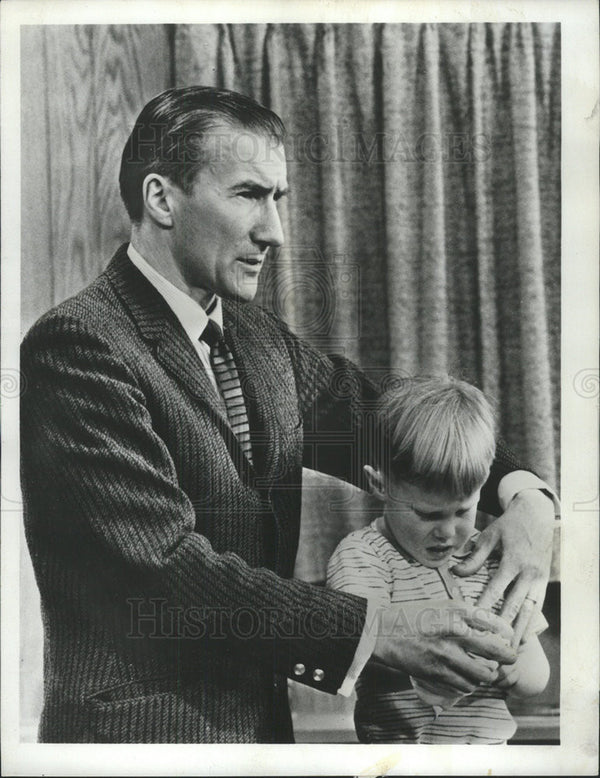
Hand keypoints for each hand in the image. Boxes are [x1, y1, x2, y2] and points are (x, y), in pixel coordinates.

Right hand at [371, 599, 515, 693]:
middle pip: (495, 650)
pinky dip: (470, 684)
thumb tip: (490, 627)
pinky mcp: (437, 673)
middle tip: (509, 658)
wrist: (383, 632)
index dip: (506, 631)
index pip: (492, 622)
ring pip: (483, 674)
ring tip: (483, 669)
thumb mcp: (440, 605)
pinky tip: (465, 677)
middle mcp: (454, 631)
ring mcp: (446, 655)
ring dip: (486, 673)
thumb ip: (464, 614)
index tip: (509, 636)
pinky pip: (466, 685)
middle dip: (507, 656)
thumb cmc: (412, 616)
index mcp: (454, 611)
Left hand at [451, 490, 553, 646]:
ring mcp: (539, 578)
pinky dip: (531, 622)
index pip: (497, 588)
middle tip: (493, 645)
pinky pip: (538, 606)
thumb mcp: (490, 536)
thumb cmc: (510, 525)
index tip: (475, 621)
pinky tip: (522, 635)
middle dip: (504, 626)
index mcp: (513, 560)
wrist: (537, 515)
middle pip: (515, 604)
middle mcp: (528, 572)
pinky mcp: (545, 581)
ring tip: (510, 649)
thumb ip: (474, 556)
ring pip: (530, 610)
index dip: (486, 605)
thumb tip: (455, 572)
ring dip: (520, 630)